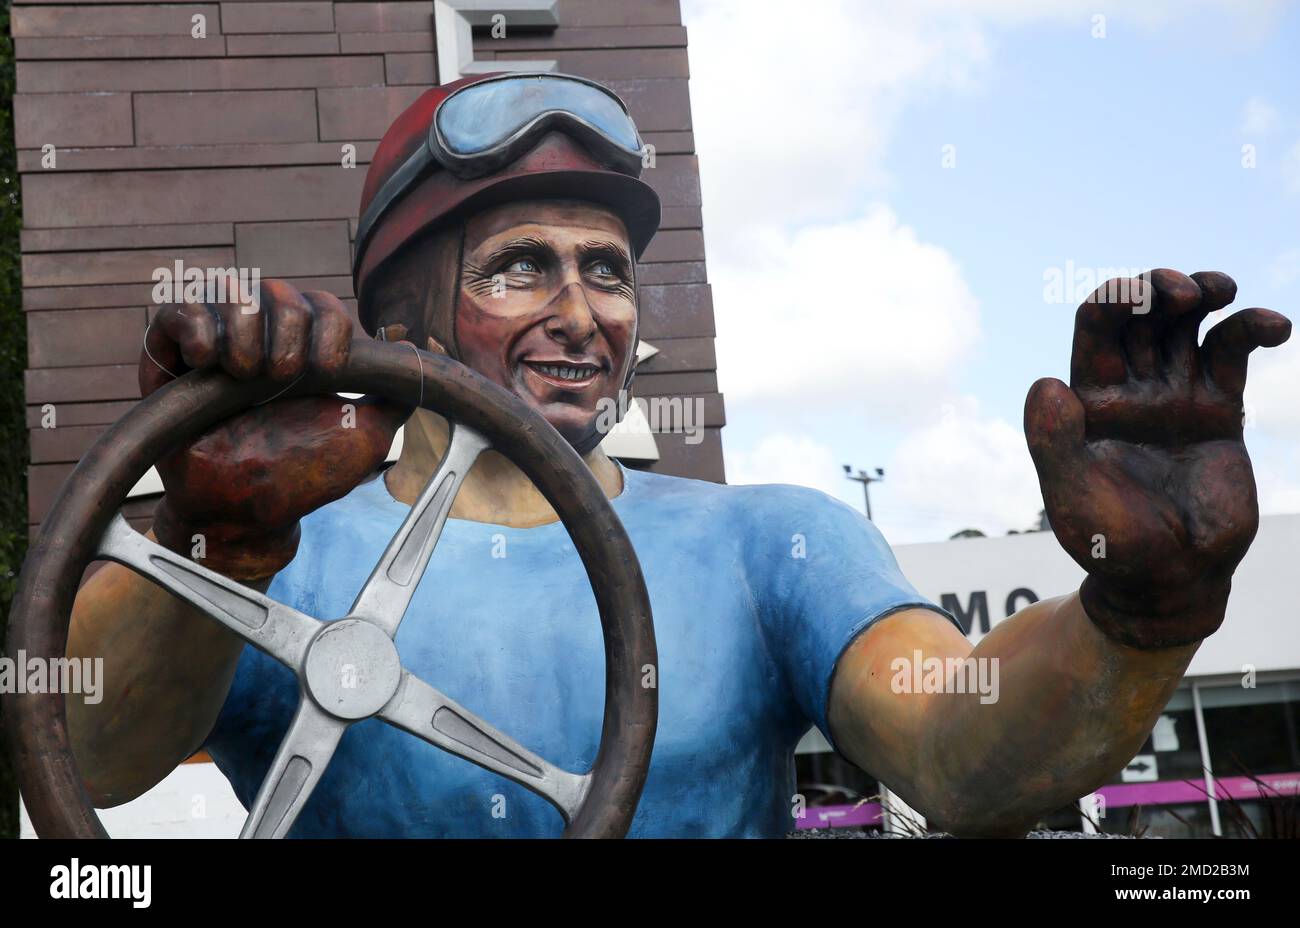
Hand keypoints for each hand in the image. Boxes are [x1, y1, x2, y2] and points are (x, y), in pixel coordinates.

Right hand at [141, 281, 409, 579]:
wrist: (249, 514)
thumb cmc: (304, 476)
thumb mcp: (367, 434)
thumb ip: (393, 394)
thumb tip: (413, 349)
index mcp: (306, 352)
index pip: (321, 305)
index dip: (331, 324)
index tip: (331, 370)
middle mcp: (262, 342)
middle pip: (278, 290)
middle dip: (290, 325)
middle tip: (285, 375)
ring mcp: (217, 347)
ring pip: (230, 290)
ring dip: (245, 324)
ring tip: (248, 372)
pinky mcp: (170, 360)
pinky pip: (174, 311)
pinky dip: (196, 324)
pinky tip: (210, 359)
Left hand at [1024, 269, 1290, 648]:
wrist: (1169, 578)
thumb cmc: (1109, 543)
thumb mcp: (1069, 496)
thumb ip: (1052, 441)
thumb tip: (1045, 383)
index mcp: (1088, 397)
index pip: (1096, 326)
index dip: (1115, 300)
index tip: (1141, 298)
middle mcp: (1130, 388)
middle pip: (1143, 314)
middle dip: (1160, 288)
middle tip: (1184, 293)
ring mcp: (1174, 395)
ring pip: (1188, 323)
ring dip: (1204, 290)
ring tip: (1220, 290)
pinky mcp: (1218, 409)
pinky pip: (1233, 352)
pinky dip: (1251, 327)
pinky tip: (1274, 326)